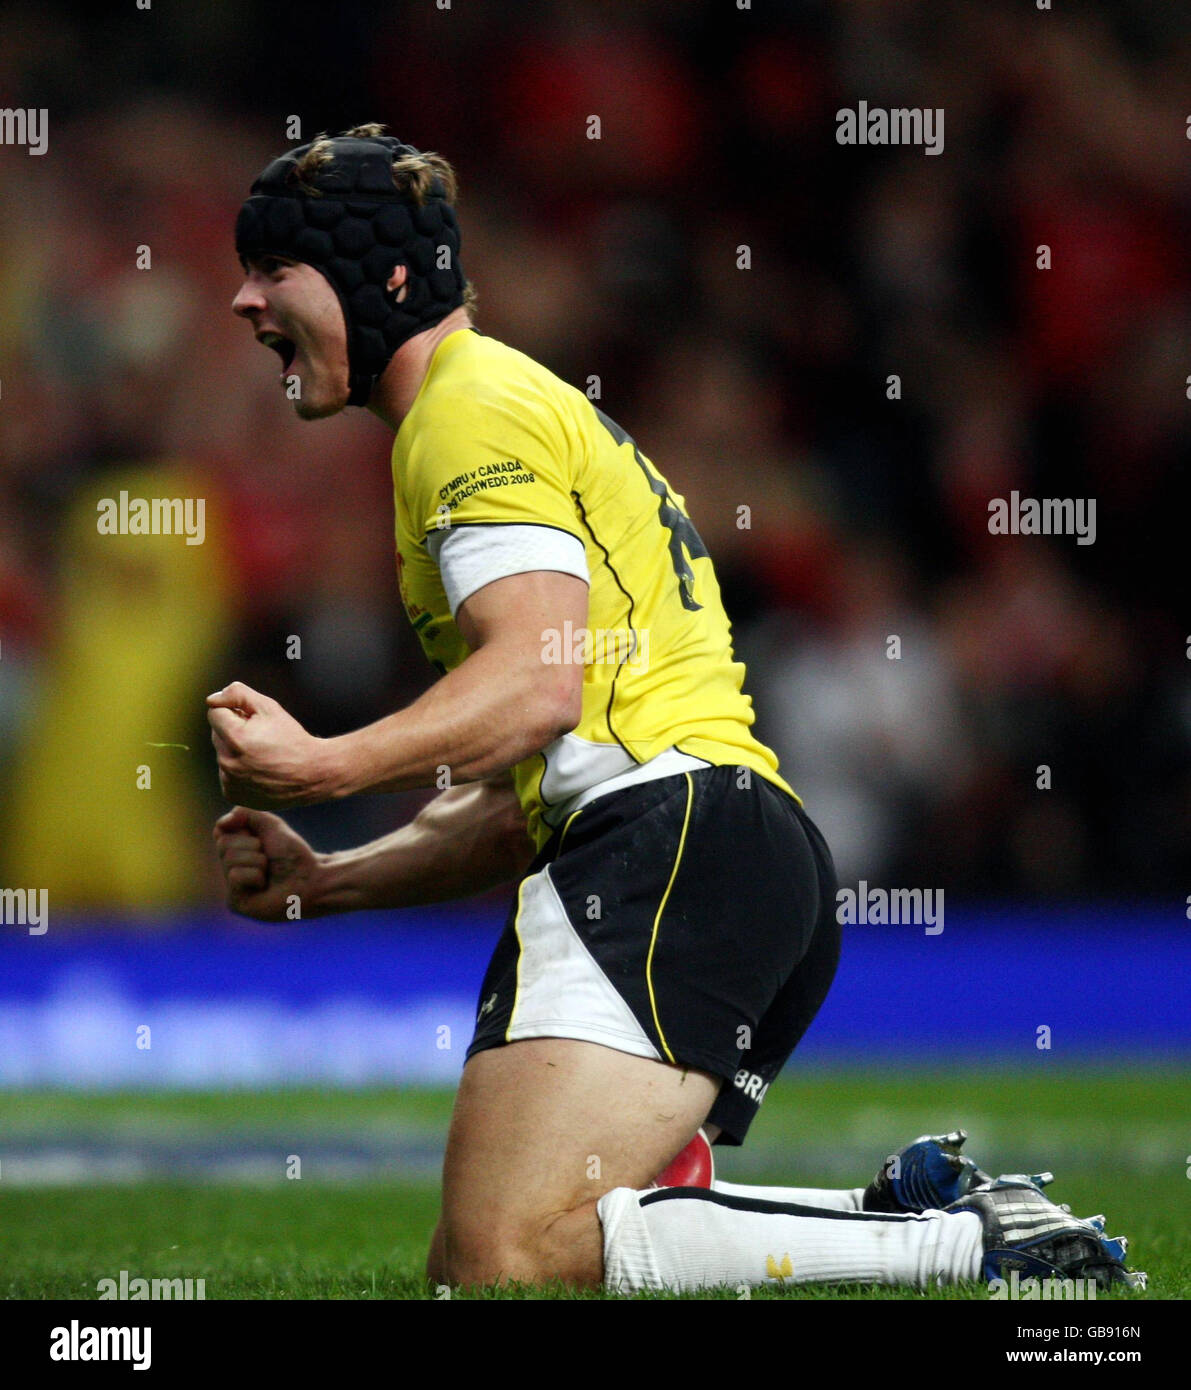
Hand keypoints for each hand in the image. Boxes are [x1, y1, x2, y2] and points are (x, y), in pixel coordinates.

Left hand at [206, 681, 337, 807]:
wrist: (311, 775)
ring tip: (262, 754)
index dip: (234, 710)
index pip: (214, 713)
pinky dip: (237, 769)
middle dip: (234, 730)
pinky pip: (226, 773)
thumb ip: (238, 694)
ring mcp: (229, 782)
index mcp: (236, 739)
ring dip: (235, 750)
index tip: (252, 718)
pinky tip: (258, 769)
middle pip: (217, 734)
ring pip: (221, 754)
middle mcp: (228, 763)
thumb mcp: (269, 708)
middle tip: (261, 736)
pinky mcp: (231, 794)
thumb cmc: (292, 738)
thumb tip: (212, 699)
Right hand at [213, 805, 323, 920]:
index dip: (243, 830)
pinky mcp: (235, 902)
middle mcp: (230, 867)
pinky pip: (235, 876)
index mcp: (235, 849)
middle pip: (223, 844)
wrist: (310, 878)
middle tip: (268, 859)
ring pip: (229, 860)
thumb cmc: (292, 855)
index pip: (220, 830)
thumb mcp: (271, 825)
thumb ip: (246, 813)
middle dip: (253, 846)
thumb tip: (222, 823)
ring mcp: (231, 886)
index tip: (260, 838)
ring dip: (258, 862)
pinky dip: (256, 876)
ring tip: (269, 872)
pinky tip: (265, 885)